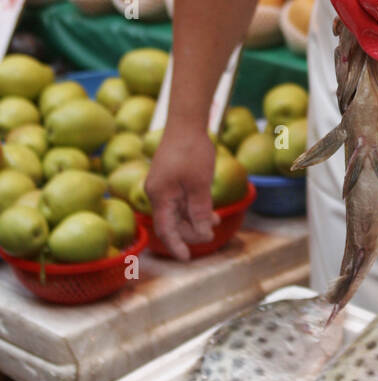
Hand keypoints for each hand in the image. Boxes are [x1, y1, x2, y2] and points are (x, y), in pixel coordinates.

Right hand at [145, 125, 217, 260]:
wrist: (186, 121)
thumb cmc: (192, 151)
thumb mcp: (200, 184)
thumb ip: (200, 210)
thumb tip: (204, 234)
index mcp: (160, 196)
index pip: (165, 229)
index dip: (176, 245)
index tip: (187, 258)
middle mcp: (158, 193)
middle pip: (172, 222)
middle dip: (191, 231)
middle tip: (211, 233)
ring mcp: (164, 186)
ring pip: (179, 212)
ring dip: (196, 220)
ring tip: (216, 222)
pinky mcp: (172, 179)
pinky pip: (182, 201)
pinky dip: (195, 208)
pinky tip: (211, 212)